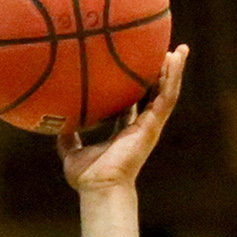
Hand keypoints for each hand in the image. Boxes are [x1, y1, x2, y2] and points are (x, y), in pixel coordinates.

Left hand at [60, 45, 187, 191]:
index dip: (138, 87)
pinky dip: (172, 77)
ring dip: (174, 71)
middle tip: (167, 52)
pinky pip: (166, 97)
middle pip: (155, 95)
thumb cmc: (88, 177)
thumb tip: (57, 124)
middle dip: (162, 74)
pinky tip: (174, 59)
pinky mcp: (153, 125)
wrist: (99, 187)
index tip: (138, 70)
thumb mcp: (72, 152)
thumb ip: (67, 138)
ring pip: (167, 93)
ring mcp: (150, 126)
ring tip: (180, 49)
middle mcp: (141, 127)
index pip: (135, 104)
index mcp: (125, 131)